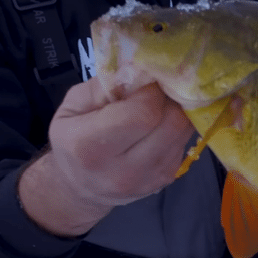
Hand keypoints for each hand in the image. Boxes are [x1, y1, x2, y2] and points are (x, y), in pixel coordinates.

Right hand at [18, 79, 194, 236]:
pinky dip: (176, 127)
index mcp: (90, 147)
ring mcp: (149, 179)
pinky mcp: (166, 180)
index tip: (144, 81)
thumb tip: (142, 68)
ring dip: (176, 110)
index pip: (143, 112)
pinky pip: (184, 142)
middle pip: (172, 122)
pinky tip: (159, 124)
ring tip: (158, 105)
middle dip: (168, 97)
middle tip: (157, 89)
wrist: (79, 189)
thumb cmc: (72, 140)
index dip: (150, 90)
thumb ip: (105, 84)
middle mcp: (123, 171)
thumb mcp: (73, 105)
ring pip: (183, 131)